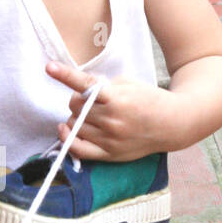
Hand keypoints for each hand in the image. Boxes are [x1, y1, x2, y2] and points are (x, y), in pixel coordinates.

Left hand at [46, 62, 179, 159]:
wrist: (172, 125)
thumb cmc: (149, 100)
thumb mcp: (129, 83)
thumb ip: (103, 85)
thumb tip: (80, 88)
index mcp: (118, 99)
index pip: (86, 86)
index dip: (66, 75)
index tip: (50, 67)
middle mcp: (112, 121)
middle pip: (75, 106)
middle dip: (77, 99)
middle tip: (88, 99)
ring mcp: (110, 139)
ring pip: (74, 125)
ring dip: (76, 117)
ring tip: (89, 114)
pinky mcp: (109, 154)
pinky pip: (78, 149)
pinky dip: (67, 138)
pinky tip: (65, 129)